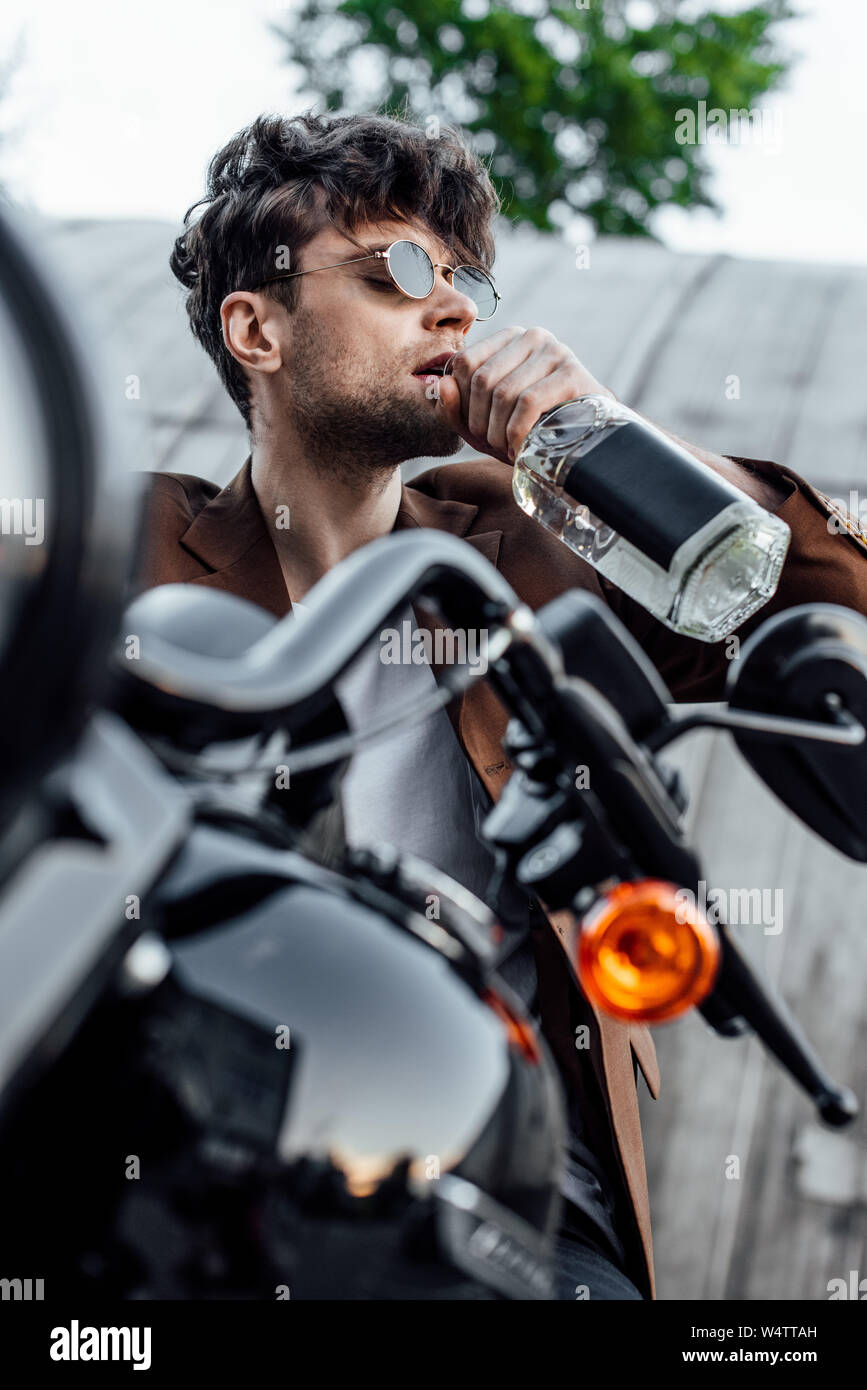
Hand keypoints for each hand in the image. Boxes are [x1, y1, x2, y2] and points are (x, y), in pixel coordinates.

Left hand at [432, 326, 614, 465]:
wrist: (582, 445)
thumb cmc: (527, 431)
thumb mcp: (482, 424)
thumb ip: (454, 407)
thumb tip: (443, 383)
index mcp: (507, 339)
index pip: (464, 363)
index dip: (461, 403)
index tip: (475, 429)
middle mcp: (532, 336)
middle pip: (481, 379)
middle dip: (480, 422)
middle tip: (493, 445)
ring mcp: (555, 351)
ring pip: (504, 392)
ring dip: (498, 432)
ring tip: (507, 448)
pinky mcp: (573, 373)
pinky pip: (528, 402)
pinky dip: (517, 432)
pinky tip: (520, 448)